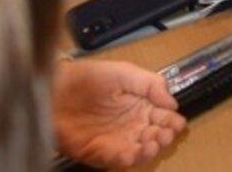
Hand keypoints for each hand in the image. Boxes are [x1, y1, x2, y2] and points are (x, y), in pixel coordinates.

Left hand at [50, 58, 185, 167]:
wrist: (54, 90)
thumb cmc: (88, 78)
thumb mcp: (123, 72)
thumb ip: (150, 83)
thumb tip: (173, 102)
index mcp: (139, 105)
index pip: (162, 116)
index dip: (172, 121)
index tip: (177, 122)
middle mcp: (130, 125)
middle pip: (154, 135)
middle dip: (163, 136)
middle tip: (165, 133)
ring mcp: (115, 140)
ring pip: (139, 150)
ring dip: (148, 150)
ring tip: (152, 143)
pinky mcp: (98, 152)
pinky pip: (116, 160)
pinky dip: (126, 159)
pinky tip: (132, 153)